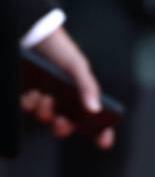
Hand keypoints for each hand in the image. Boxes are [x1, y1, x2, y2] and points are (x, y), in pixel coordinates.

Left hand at [21, 23, 115, 147]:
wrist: (32, 34)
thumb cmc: (60, 49)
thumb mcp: (77, 66)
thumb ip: (87, 87)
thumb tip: (95, 109)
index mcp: (81, 95)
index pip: (95, 120)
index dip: (102, 133)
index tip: (105, 142)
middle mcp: (64, 101)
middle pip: (66, 126)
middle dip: (63, 127)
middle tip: (60, 121)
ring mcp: (44, 99)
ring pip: (45, 118)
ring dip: (44, 111)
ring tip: (43, 96)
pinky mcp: (26, 96)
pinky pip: (28, 110)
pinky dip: (30, 104)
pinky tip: (31, 93)